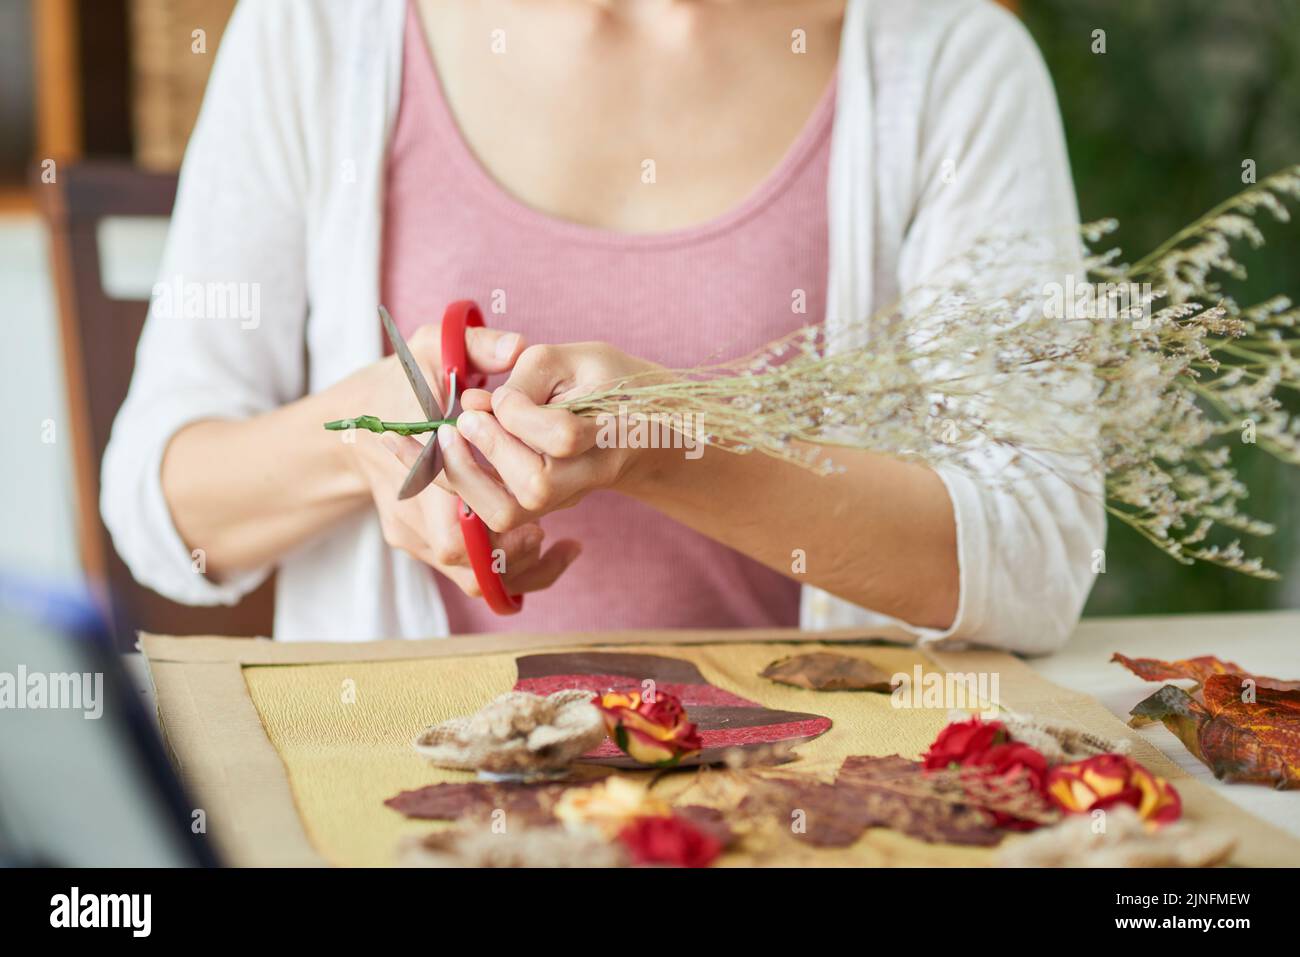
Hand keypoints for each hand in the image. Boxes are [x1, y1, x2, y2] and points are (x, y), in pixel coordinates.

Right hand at [346, 324, 581, 596]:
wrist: (364, 418)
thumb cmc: (406, 380)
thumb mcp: (434, 348)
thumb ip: (475, 346)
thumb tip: (515, 349)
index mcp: (413, 468)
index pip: (447, 524)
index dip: (492, 531)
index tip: (536, 525)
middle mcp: (408, 511)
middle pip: (459, 557)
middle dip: (509, 552)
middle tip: (544, 532)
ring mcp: (411, 533)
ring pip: (466, 575)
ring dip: (515, 567)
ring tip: (552, 544)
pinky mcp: (421, 543)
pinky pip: (467, 575)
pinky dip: (510, 571)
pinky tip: (549, 550)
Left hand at [433, 342, 663, 532]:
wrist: (630, 421)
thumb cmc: (598, 378)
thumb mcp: (566, 359)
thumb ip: (521, 377)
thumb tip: (471, 404)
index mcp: (608, 429)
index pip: (562, 437)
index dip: (520, 413)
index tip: (502, 393)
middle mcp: (589, 474)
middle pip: (536, 486)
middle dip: (491, 448)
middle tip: (465, 419)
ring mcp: (565, 497)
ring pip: (509, 514)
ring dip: (468, 476)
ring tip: (451, 439)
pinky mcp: (542, 507)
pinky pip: (496, 516)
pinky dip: (464, 487)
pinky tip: (451, 453)